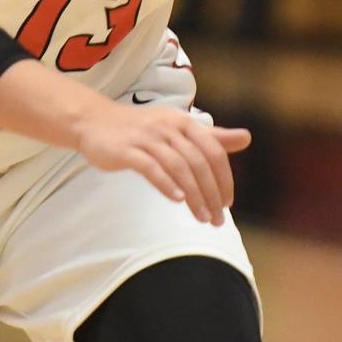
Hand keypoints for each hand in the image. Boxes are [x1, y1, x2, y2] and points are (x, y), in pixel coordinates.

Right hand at [75, 102, 251, 225]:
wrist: (94, 121)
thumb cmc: (142, 128)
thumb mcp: (179, 128)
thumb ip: (212, 136)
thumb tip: (247, 137)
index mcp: (184, 122)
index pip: (213, 150)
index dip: (224, 178)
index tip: (228, 203)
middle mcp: (168, 127)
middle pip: (198, 162)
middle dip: (212, 193)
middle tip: (217, 219)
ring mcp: (146, 138)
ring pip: (178, 167)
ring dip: (194, 195)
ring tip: (202, 218)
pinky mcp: (126, 150)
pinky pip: (150, 167)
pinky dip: (166, 183)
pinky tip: (177, 200)